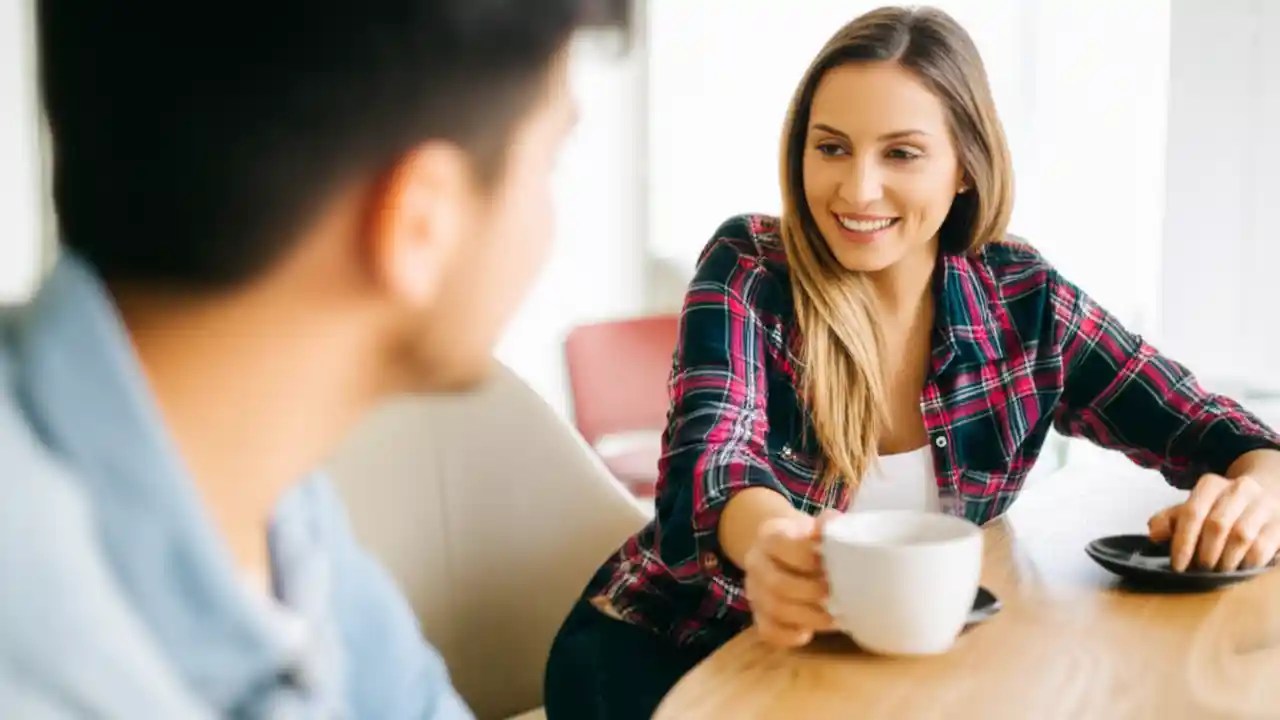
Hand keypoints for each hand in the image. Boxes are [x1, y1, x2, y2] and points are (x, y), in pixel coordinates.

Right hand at [743, 510, 837, 646]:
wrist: (783, 555)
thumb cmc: (807, 542)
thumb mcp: (814, 527)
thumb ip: (827, 524)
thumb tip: (832, 525)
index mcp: (769, 536)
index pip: (779, 544)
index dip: (805, 556)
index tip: (829, 562)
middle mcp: (756, 564)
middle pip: (776, 583)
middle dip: (810, 592)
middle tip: (836, 595)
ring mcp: (755, 592)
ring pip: (774, 610)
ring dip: (808, 617)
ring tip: (835, 618)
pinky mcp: (758, 617)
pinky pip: (768, 632)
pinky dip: (789, 636)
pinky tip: (809, 632)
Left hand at [1148, 474, 1279, 571]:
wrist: (1266, 496)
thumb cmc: (1220, 509)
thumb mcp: (1194, 510)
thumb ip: (1171, 520)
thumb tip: (1155, 532)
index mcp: (1211, 485)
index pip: (1192, 513)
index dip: (1182, 542)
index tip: (1178, 566)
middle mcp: (1239, 489)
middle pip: (1216, 525)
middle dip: (1205, 554)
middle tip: (1200, 571)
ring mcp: (1264, 504)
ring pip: (1241, 537)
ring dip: (1226, 560)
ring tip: (1219, 572)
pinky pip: (1263, 547)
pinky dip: (1248, 563)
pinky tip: (1240, 569)